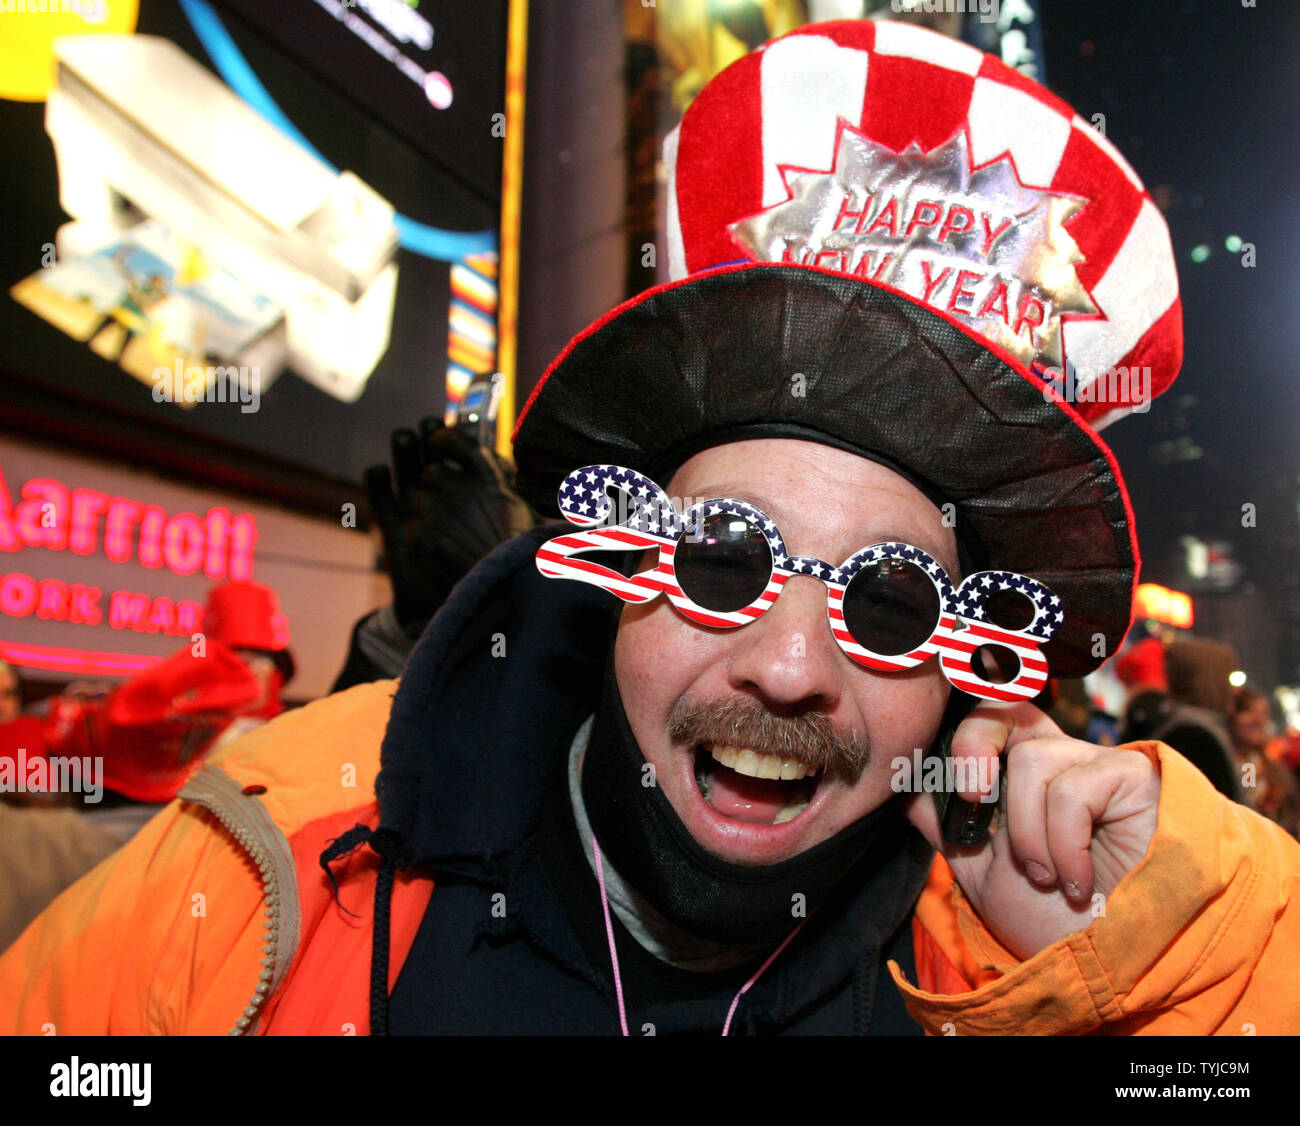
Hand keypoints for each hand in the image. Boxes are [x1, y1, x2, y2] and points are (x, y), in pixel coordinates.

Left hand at [364, 419, 541, 635]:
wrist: (514, 587)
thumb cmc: (525, 548)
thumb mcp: (522, 503)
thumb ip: (500, 480)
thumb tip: (490, 465)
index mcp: (485, 472)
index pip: (449, 439)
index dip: (442, 443)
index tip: (439, 447)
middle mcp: (458, 484)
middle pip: (432, 472)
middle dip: (439, 486)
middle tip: (455, 508)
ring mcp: (436, 510)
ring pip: (420, 501)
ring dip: (432, 514)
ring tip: (455, 536)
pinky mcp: (422, 537)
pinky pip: (415, 530)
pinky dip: (426, 541)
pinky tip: (447, 554)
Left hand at [903, 701, 1159, 960]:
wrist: (1104, 967)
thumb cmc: (1049, 922)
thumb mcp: (979, 868)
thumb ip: (946, 822)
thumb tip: (904, 784)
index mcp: (1026, 775)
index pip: (988, 717)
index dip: (960, 731)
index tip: (946, 776)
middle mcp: (1064, 759)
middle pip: (1006, 710)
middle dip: (974, 746)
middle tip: (974, 800)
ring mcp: (1100, 765)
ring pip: (1034, 760)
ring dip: (1027, 833)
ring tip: (1046, 876)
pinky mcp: (1134, 780)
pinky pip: (1074, 790)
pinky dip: (1064, 844)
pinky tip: (1077, 880)